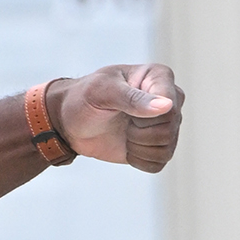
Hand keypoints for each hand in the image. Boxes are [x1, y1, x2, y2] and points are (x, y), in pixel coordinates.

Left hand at [47, 64, 183, 171]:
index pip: (170, 108)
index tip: (120, 107)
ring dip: (136, 147)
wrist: (69, 121)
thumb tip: (167, 105)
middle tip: (118, 117)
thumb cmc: (82, 98)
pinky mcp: (159, 145)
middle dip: (137, 133)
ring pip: (165, 150)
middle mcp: (170, 99)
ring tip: (122, 130)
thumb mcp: (100, 91)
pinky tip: (126, 144)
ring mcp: (166, 124)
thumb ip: (132, 98)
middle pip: (168, 131)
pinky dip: (137, 159)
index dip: (144, 117)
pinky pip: (158, 163)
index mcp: (158, 76)